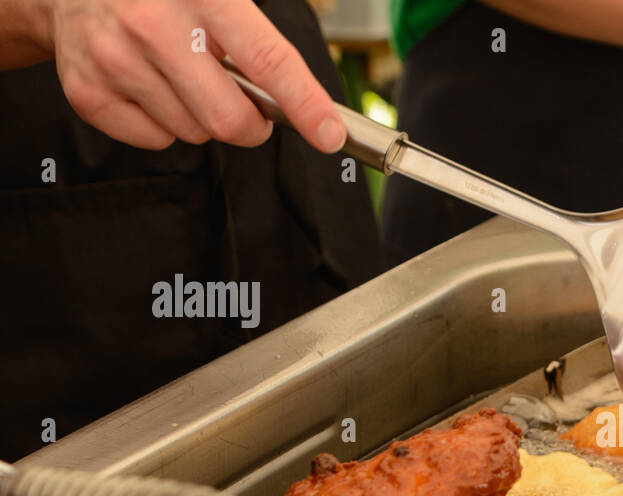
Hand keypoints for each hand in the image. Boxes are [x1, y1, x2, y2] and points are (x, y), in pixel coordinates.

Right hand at [32, 0, 346, 150]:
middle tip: (245, 103)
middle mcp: (154, 24)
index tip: (330, 135)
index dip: (306, 104)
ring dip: (202, 117)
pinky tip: (152, 86)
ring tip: (182, 76)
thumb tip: (309, 102)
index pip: (269, 61)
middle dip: (250, 124)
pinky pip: (156, 140)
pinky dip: (164, 124)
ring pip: (194, 133)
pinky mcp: (88, 91)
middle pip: (229, 120)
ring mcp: (116, 59)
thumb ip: (259, 40)